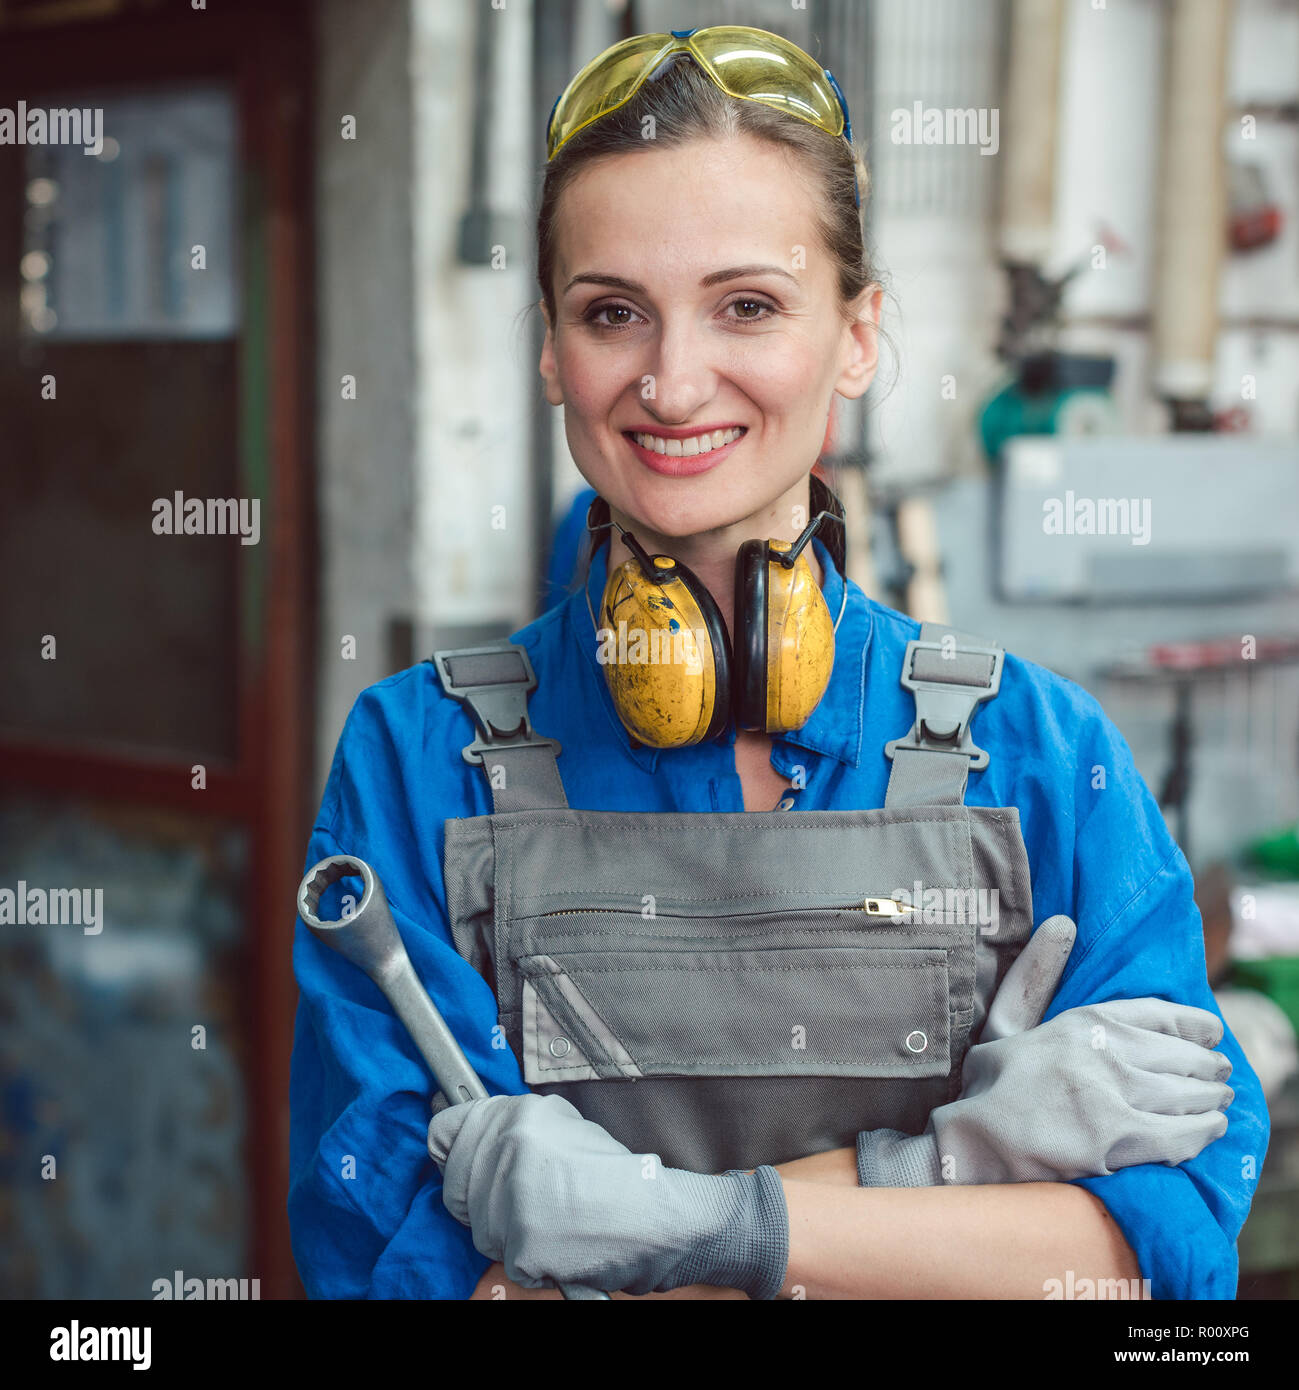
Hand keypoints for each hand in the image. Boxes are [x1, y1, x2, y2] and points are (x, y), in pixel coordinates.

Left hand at [428, 1092, 787, 1297]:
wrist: (654, 1216)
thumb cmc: (615, 1174)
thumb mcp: (564, 1125)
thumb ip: (513, 1127)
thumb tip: (465, 1130)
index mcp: (518, 1115)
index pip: (443, 1130)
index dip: (451, 1151)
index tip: (459, 1161)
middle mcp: (508, 1150)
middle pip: (454, 1187)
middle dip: (479, 1199)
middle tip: (523, 1202)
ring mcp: (511, 1198)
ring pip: (478, 1227)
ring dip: (508, 1232)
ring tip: (552, 1222)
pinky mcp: (520, 1243)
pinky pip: (506, 1260)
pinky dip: (531, 1262)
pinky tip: (560, 1245)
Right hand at [856, 916, 1233, 1185]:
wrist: (971, 1143)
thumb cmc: (986, 1084)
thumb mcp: (1004, 1022)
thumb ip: (1034, 975)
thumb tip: (1061, 922)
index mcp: (1079, 1021)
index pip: (1154, 1014)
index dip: (1192, 1023)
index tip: (1213, 1031)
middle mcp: (1102, 1052)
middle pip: (1180, 1056)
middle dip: (1208, 1066)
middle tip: (1221, 1073)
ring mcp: (1112, 1096)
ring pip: (1186, 1094)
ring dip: (1210, 1098)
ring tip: (1219, 1101)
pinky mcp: (1119, 1140)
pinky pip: (1180, 1134)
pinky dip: (1202, 1132)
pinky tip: (1210, 1130)